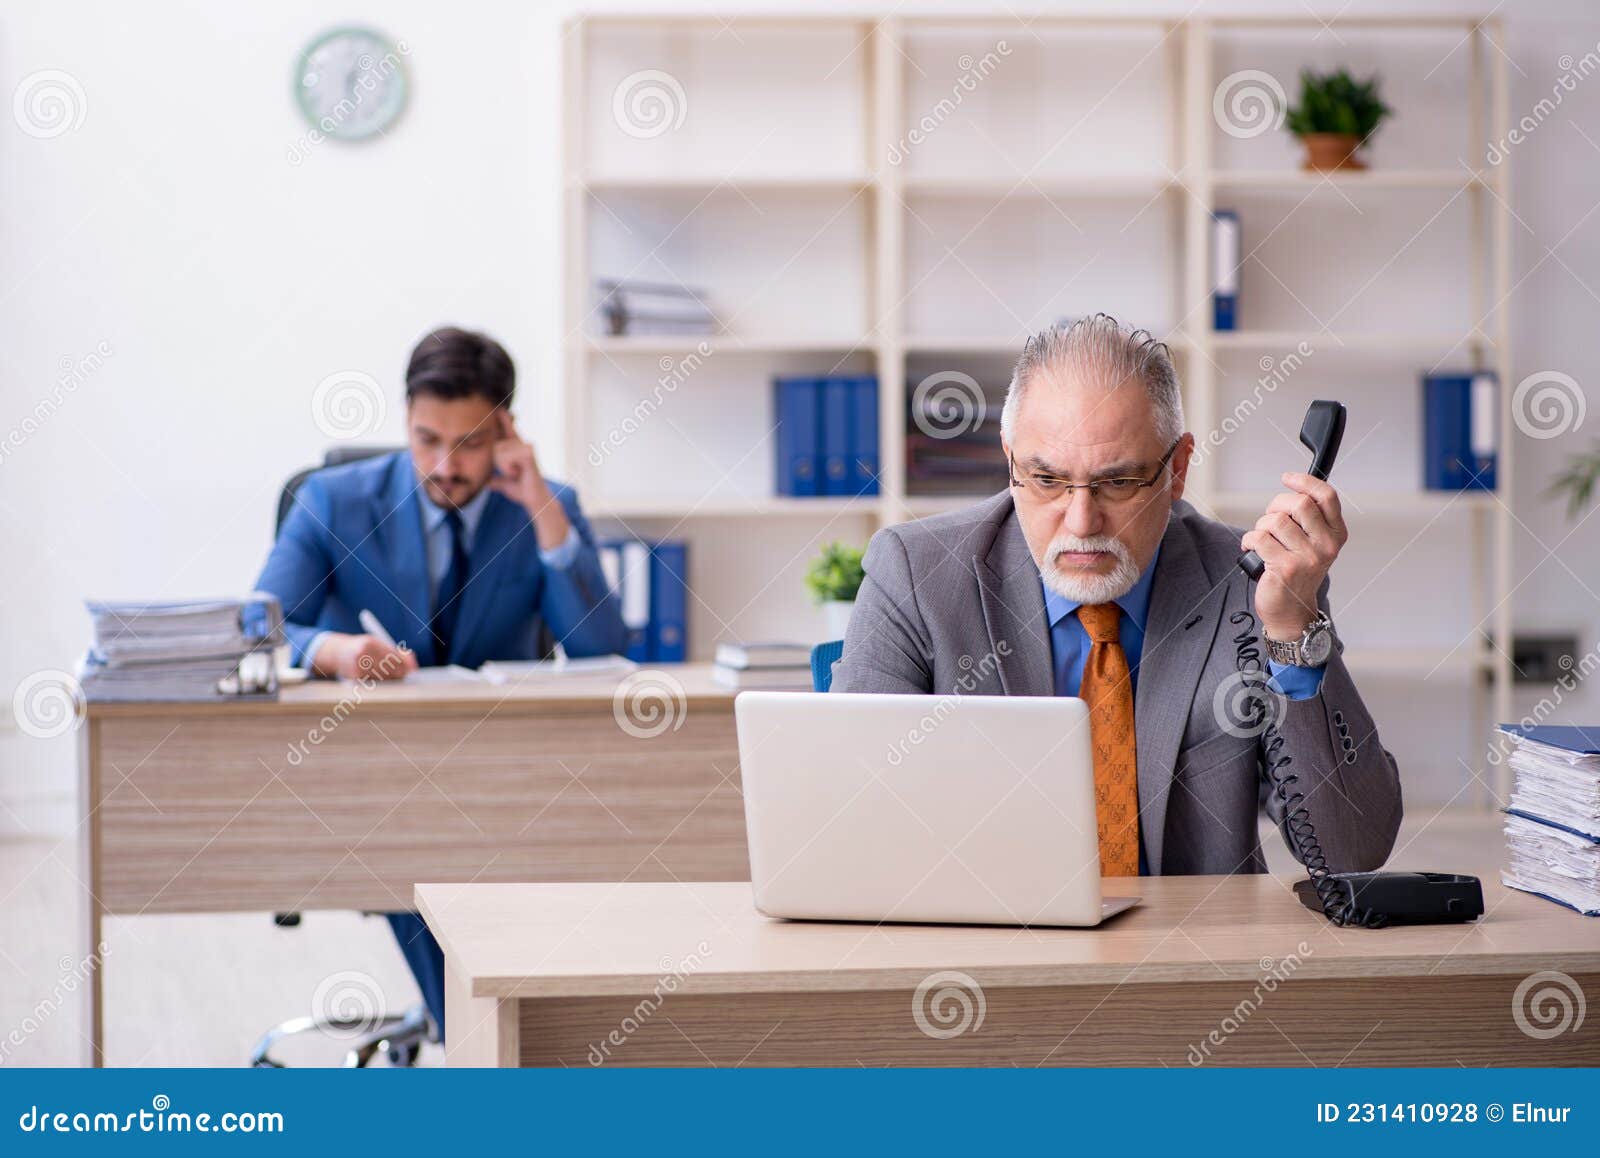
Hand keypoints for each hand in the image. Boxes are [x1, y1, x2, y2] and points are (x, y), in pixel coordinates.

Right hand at [311, 633, 417, 680]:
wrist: (337, 652)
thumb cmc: (363, 647)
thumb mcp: (378, 644)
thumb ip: (395, 652)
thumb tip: (412, 663)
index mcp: (370, 642)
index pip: (393, 656)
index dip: (405, 664)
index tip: (412, 670)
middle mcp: (362, 654)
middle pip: (389, 668)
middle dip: (399, 673)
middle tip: (405, 675)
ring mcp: (356, 666)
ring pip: (382, 677)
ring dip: (388, 678)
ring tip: (386, 674)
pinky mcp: (353, 677)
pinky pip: (373, 682)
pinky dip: (377, 681)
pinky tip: (374, 677)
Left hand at [488, 410, 571, 548]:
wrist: (535, 500)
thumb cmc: (522, 490)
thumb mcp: (504, 484)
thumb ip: (495, 481)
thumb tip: (486, 483)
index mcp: (516, 449)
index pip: (508, 431)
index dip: (504, 419)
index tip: (500, 408)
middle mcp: (522, 445)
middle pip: (495, 447)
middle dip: (498, 463)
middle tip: (512, 473)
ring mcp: (526, 447)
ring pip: (498, 452)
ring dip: (504, 468)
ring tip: (516, 473)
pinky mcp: (528, 453)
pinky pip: (505, 458)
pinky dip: (508, 469)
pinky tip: (518, 473)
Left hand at [1239, 472, 1347, 642]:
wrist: (1291, 611)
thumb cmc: (1296, 572)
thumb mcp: (1312, 544)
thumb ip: (1309, 519)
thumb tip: (1293, 490)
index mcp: (1336, 534)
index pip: (1327, 496)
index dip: (1305, 481)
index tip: (1288, 478)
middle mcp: (1326, 545)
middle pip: (1299, 504)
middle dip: (1276, 506)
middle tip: (1270, 520)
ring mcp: (1307, 557)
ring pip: (1275, 521)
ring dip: (1261, 526)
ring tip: (1262, 539)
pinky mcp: (1285, 568)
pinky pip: (1259, 538)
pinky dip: (1249, 541)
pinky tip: (1252, 549)